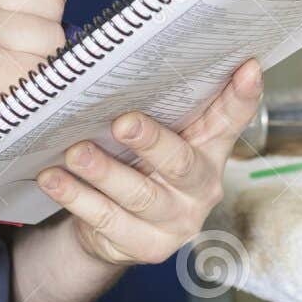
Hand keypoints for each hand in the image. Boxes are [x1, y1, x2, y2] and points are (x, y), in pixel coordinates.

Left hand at [36, 59, 262, 266]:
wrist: (114, 230)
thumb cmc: (136, 163)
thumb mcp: (157, 134)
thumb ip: (160, 106)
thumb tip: (134, 55)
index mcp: (208, 148)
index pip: (231, 119)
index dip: (242, 96)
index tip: (248, 67)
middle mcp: (200, 186)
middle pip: (180, 162)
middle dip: (151, 141)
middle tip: (122, 122)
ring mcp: (176, 220)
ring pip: (139, 194)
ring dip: (104, 172)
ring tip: (75, 152)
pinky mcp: (147, 246)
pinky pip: (107, 220)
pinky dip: (76, 197)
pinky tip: (53, 179)